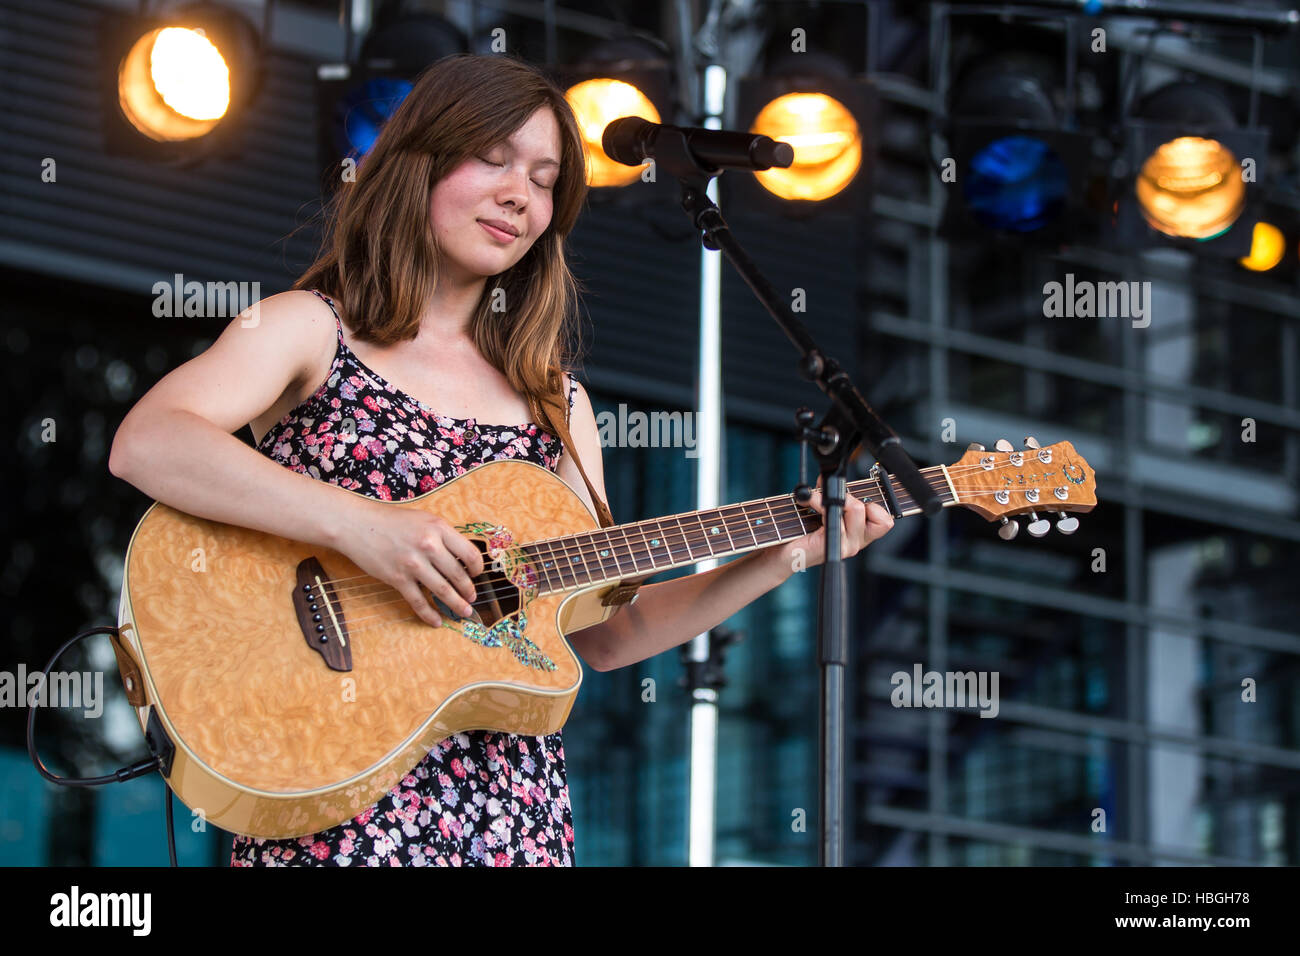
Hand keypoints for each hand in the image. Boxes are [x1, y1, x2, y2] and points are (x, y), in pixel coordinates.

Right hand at [334, 498, 484, 626]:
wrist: (358, 525)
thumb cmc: (391, 521)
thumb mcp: (423, 519)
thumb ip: (442, 536)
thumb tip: (461, 557)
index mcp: (438, 528)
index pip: (469, 553)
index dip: (477, 568)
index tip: (476, 574)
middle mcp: (428, 545)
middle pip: (458, 575)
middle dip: (468, 590)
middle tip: (472, 598)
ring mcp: (413, 563)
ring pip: (442, 590)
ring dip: (456, 604)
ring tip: (464, 611)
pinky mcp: (397, 578)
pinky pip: (418, 601)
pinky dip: (429, 614)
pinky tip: (437, 621)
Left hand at [760, 473, 894, 579]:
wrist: (783, 553)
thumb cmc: (801, 531)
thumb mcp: (824, 508)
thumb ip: (834, 495)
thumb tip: (831, 477)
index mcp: (860, 535)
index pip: (886, 521)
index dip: (875, 506)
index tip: (854, 497)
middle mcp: (857, 542)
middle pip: (876, 512)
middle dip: (852, 496)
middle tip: (830, 496)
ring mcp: (847, 546)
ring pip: (858, 510)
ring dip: (834, 496)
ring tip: (816, 499)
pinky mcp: (832, 546)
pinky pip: (836, 515)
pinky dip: (820, 501)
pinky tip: (808, 501)